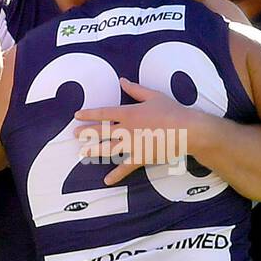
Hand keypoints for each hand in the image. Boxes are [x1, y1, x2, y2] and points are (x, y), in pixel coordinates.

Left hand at [73, 78, 201, 184]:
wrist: (186, 130)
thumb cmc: (172, 110)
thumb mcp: (153, 96)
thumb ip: (136, 89)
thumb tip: (122, 80)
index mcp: (128, 112)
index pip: (103, 113)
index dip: (88, 114)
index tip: (77, 115)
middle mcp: (126, 129)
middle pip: (100, 131)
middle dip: (86, 132)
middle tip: (74, 134)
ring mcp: (131, 144)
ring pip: (107, 149)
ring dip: (93, 150)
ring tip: (82, 153)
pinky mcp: (140, 157)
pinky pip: (125, 168)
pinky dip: (116, 175)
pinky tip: (107, 180)